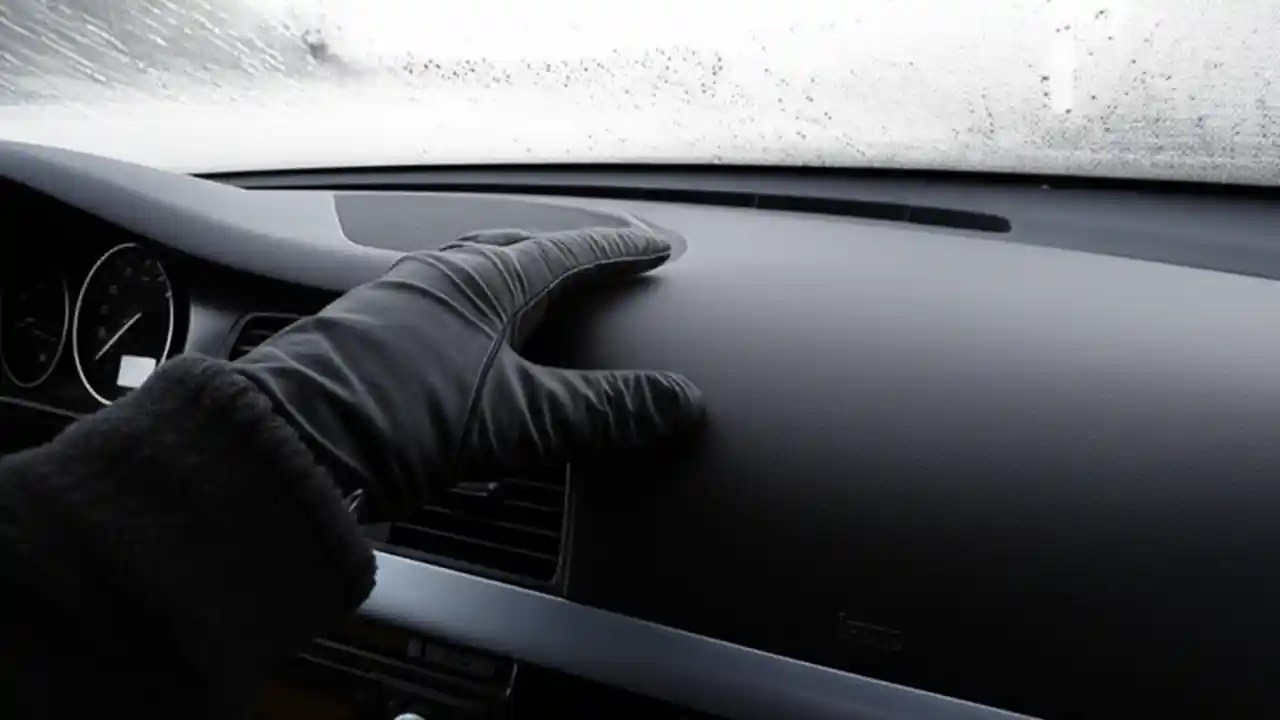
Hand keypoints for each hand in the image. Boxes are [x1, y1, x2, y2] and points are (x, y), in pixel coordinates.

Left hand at [231, 226, 703, 517]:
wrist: (283, 446)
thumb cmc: (391, 415)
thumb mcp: (518, 418)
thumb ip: (604, 411)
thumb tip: (678, 403)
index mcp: (482, 278)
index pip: (570, 250)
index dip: (620, 250)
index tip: (654, 247)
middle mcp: (436, 277)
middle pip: (518, 253)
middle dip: (565, 260)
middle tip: (602, 272)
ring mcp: (396, 305)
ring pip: (473, 284)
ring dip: (515, 295)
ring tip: (542, 317)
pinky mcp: (367, 341)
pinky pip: (440, 318)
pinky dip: (476, 331)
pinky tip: (473, 364)